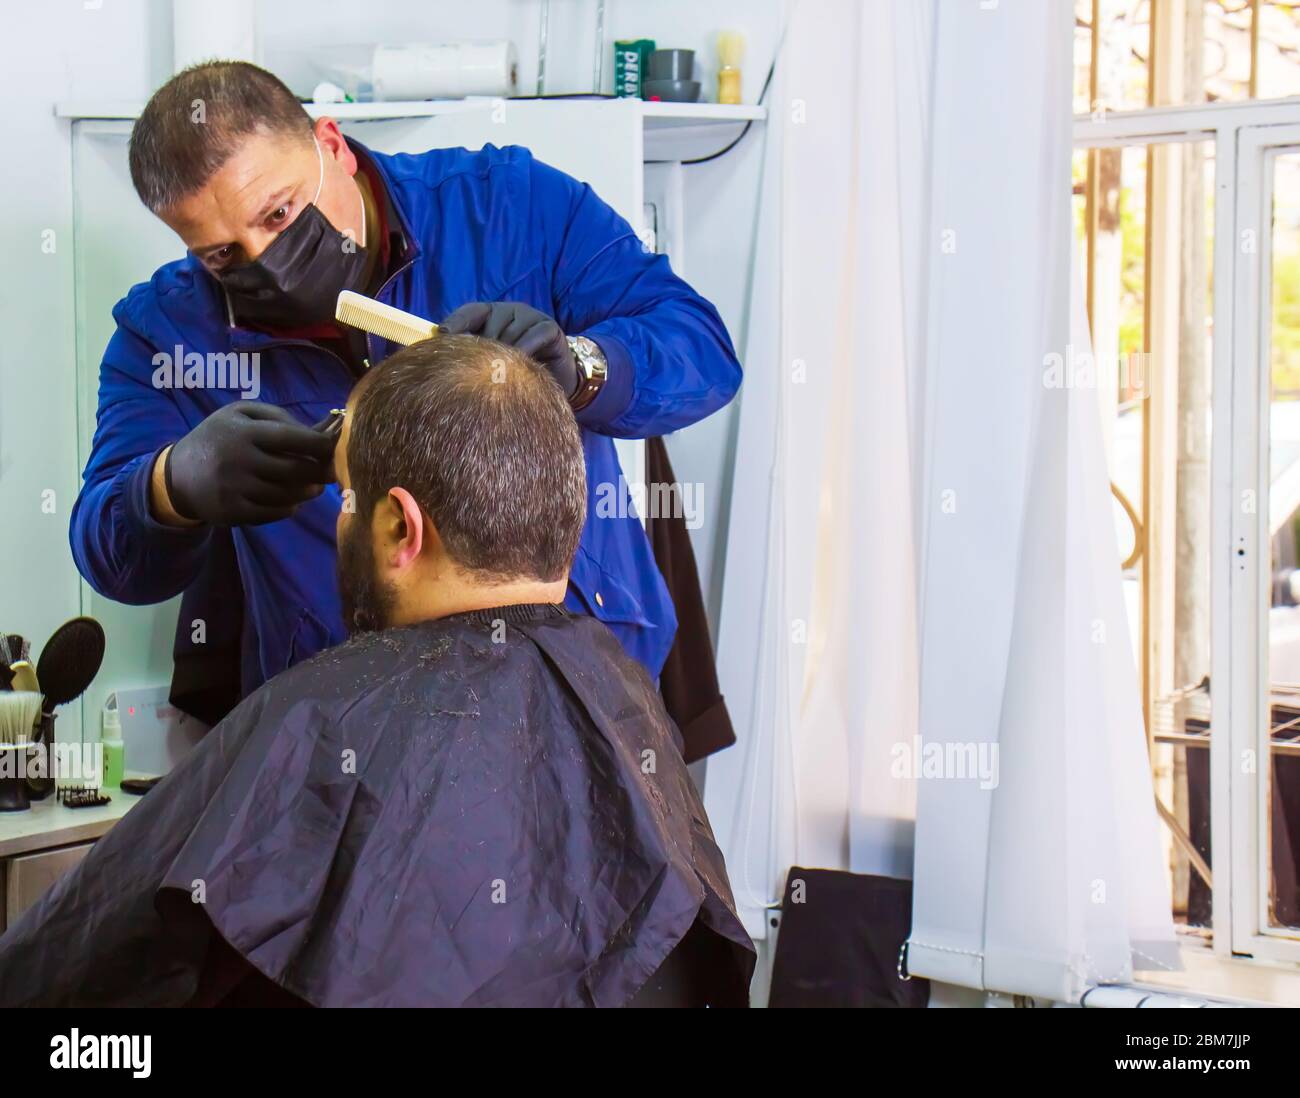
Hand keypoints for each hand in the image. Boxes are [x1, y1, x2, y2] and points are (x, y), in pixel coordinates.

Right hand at [162, 402, 337, 526]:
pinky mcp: (233, 512)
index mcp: (242, 431)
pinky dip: (289, 508)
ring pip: (288, 494)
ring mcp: (234, 488)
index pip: (292, 438)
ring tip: (313, 486)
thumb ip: (279, 416)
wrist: (178, 475)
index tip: (335, 447)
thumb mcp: (240, 414)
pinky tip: (291, 501)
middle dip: (320, 472)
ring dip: (308, 491)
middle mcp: (237, 459)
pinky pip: (275, 513)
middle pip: (295, 470)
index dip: (321, 444)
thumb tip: (322, 430)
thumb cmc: (220, 438)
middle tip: (332, 472)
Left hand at [442, 301, 578, 397]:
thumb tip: (445, 350)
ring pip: (511, 331)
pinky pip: (533, 335)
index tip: (443, 333)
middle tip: (487, 368)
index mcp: (490, 314)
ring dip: (508, 353)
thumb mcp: (491, 360)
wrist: (555, 379)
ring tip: (507, 371)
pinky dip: (526, 349)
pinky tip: (523, 364)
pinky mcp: (549, 327)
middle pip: (490, 323)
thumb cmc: (517, 370)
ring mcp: (531, 316)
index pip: (470, 311)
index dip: (457, 321)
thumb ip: (472, 352)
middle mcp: (509, 311)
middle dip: (487, 347)